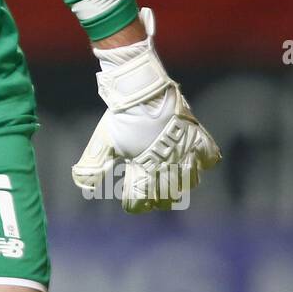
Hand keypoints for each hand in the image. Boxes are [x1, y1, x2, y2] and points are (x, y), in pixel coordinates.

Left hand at [71, 7, 220, 211]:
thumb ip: (93, 166)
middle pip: (167, 197)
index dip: (133, 202)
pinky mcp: (198, 138)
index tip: (128, 196)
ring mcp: (186, 153)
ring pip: (190, 182)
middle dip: (156, 195)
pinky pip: (209, 159)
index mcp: (144, 171)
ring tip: (169, 173)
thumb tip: (83, 185)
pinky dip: (201, 161)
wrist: (142, 89)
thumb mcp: (103, 142)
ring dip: (179, 181)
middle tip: (148, 185)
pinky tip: (191, 157)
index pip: (140, 202)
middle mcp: (168, 166)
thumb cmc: (121, 117)